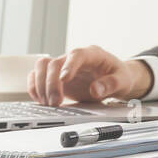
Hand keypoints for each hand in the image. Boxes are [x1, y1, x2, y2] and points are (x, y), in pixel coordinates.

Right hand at [27, 46, 146, 105]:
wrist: (115, 78)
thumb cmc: (119, 76)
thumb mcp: (123, 81)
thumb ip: (111, 84)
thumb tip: (96, 89)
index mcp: (92, 54)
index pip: (77, 54)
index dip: (69, 65)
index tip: (65, 79)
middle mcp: (74, 58)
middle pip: (54, 63)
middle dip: (51, 84)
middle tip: (56, 102)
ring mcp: (62, 67)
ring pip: (41, 67)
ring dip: (40, 86)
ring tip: (49, 103)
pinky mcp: (55, 77)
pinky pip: (37, 76)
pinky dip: (35, 88)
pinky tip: (41, 100)